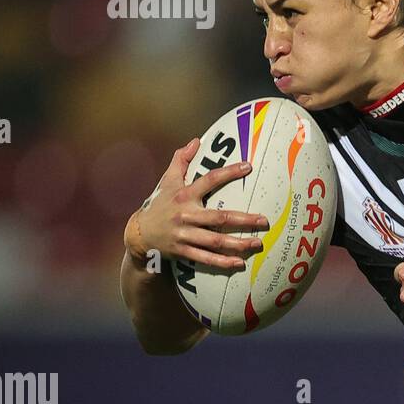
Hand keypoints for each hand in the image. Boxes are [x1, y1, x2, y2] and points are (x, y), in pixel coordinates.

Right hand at [124, 138, 269, 271]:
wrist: (139, 234)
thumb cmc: (160, 204)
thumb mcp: (167, 181)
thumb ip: (181, 160)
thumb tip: (196, 141)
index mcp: (184, 196)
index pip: (209, 180)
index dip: (228, 173)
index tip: (248, 167)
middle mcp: (185, 215)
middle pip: (219, 218)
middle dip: (244, 220)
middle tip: (264, 220)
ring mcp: (184, 235)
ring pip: (215, 241)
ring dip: (238, 244)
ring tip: (258, 242)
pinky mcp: (182, 251)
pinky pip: (205, 258)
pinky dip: (222, 262)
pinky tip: (240, 262)